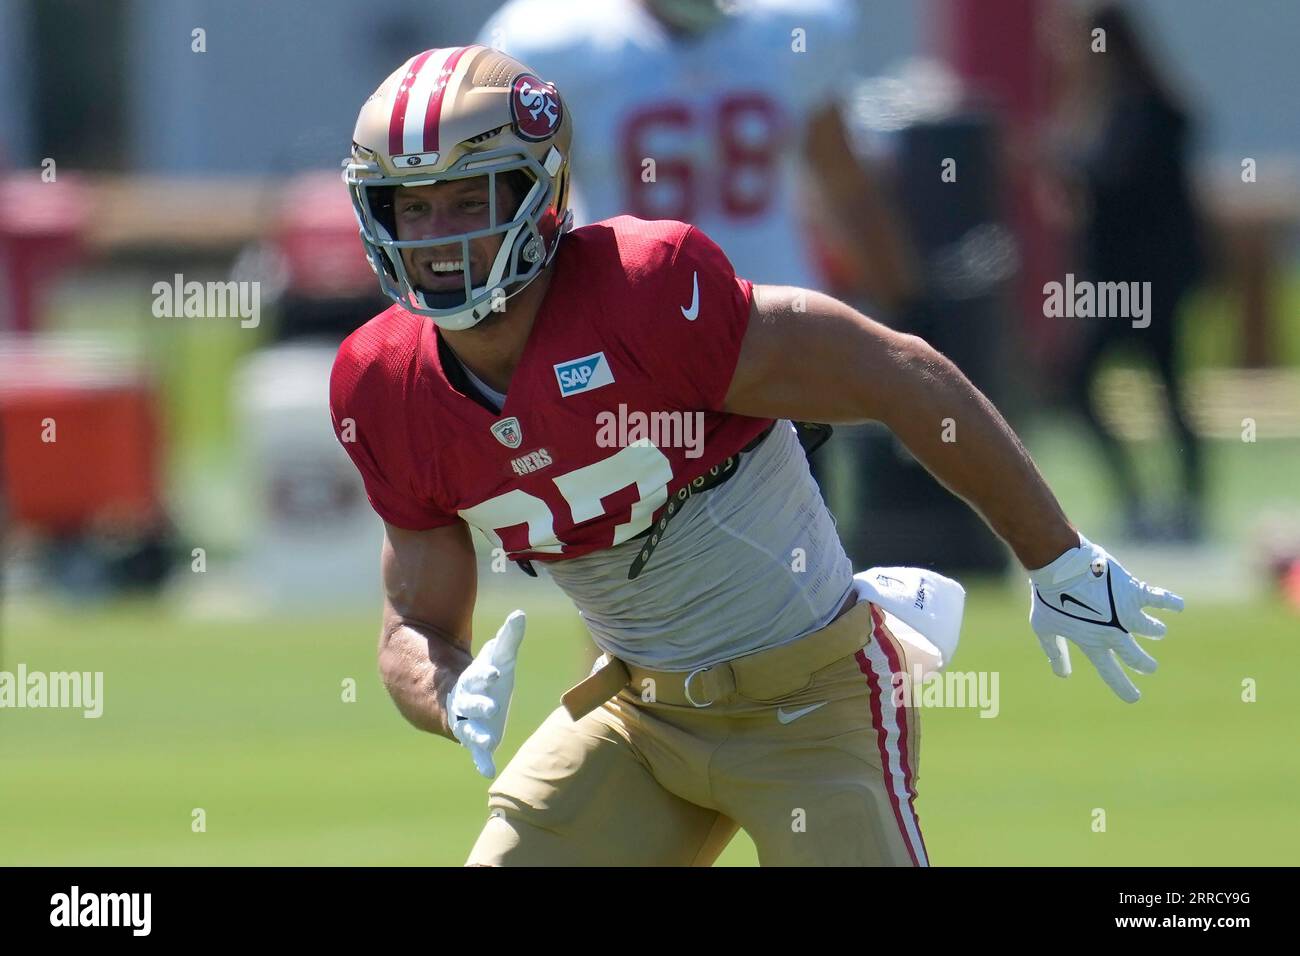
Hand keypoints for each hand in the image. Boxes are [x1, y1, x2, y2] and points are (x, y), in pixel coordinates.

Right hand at [445, 610, 525, 776]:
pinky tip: (487, 772)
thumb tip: (520, 613)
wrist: (459, 696)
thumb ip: (509, 638)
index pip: (479, 675)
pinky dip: (481, 760)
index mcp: (473, 679)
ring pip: (470, 729)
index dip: (486, 674)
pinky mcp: (474, 738)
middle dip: (480, 705)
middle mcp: (467, 701)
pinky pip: (475, 751)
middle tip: (492, 708)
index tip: (495, 673)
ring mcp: (468, 721)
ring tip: (489, 742)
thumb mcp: (498, 657)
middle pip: (471, 703)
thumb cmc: (485, 675)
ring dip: (478, 736)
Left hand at [1028, 534, 1183, 701]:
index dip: (1123, 687)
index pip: (1110, 672)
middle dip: (1145, 664)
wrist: (1060, 567)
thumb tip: (1062, 674)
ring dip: (1155, 631)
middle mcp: (1113, 633)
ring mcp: (1126, 613)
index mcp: (1092, 642)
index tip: (1134, 699)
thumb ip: (1055, 651)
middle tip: (1150, 667)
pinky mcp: (1134, 592)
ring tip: (1157, 631)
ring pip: (1152, 630)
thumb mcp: (1044, 627)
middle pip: (1136, 656)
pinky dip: (1171, 602)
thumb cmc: (1048, 596)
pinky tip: (1177, 606)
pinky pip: (1160, 599)